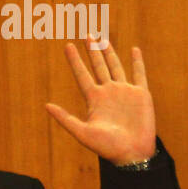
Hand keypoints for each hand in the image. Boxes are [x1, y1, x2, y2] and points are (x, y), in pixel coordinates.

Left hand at [45, 40, 155, 164]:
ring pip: (116, 66)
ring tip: (102, 38)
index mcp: (94, 99)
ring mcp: (125, 92)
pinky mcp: (141, 94)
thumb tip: (46, 106)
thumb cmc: (106, 147)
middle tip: (87, 34)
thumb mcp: (82, 132)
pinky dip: (137, 62)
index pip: (82, 74)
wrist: (131, 154)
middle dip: (93, 50)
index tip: (68, 45)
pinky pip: (139, 74)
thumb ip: (65, 119)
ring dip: (109, 52)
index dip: (75, 60)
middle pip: (99, 66)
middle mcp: (108, 92)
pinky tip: (134, 50)